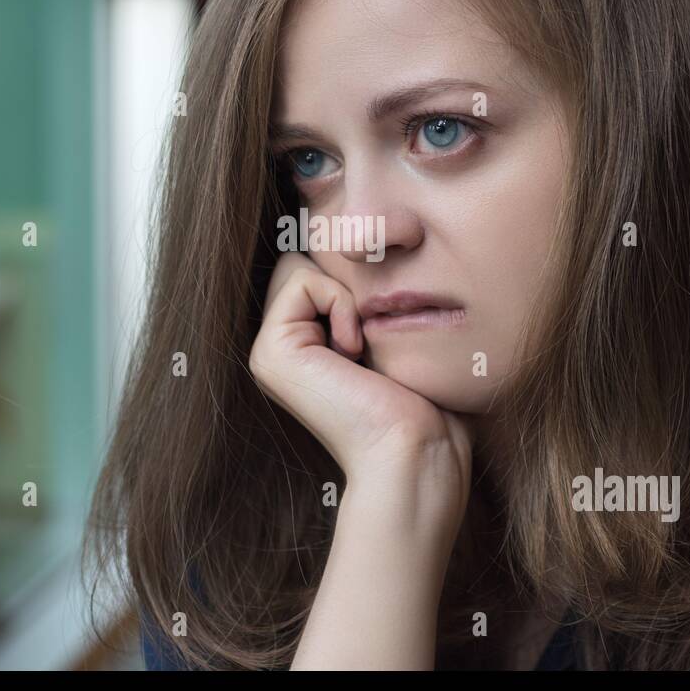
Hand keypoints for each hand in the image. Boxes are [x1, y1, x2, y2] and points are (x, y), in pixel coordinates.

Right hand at [249, 252, 471, 518]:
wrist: (414, 449)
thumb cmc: (421, 400)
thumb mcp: (389, 335)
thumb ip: (362, 299)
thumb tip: (367, 241)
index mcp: (301, 348)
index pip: (315, 268)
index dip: (353, 284)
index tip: (375, 338)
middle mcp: (278, 351)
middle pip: (302, 261)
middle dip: (344, 285)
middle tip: (366, 342)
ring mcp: (268, 353)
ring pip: (298, 265)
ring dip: (343, 297)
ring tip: (360, 349)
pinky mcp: (271, 352)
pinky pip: (301, 279)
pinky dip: (338, 303)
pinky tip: (353, 351)